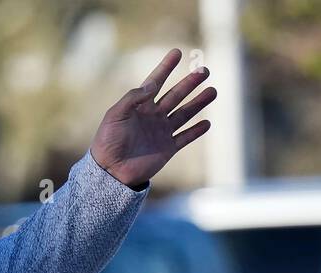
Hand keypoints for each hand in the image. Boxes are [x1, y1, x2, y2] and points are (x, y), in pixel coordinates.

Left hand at [91, 48, 217, 189]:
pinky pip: (185, 138)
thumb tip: (152, 84)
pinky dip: (196, 131)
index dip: (165, 67)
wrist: (109, 171)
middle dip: (189, 83)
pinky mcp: (167, 149)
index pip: (155, 82)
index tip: (176, 52)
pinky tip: (207, 123)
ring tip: (212, 91)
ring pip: (184, 114)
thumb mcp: (115, 115)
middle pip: (175, 95)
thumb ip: (132, 98)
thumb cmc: (107, 141)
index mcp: (139, 107)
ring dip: (199, 103)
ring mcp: (161, 132)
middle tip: (204, 70)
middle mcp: (153, 117)